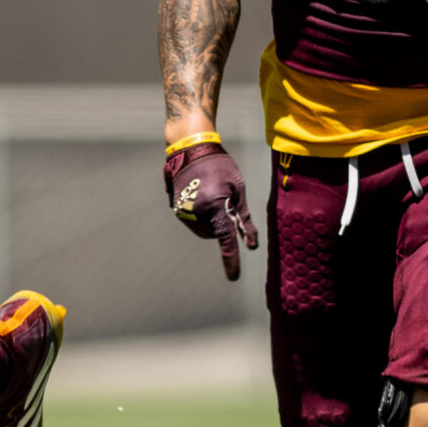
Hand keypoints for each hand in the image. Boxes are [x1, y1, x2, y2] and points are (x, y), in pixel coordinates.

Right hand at [165, 140, 258, 280]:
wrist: (190, 148)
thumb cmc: (220, 166)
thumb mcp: (239, 189)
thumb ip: (244, 219)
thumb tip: (251, 245)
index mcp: (215, 207)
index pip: (226, 241)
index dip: (231, 261)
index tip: (234, 277)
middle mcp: (196, 213)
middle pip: (216, 234)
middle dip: (224, 224)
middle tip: (226, 200)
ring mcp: (183, 212)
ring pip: (205, 230)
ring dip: (213, 221)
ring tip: (213, 194)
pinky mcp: (175, 209)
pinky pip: (194, 222)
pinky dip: (202, 216)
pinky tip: (202, 195)